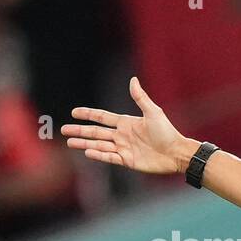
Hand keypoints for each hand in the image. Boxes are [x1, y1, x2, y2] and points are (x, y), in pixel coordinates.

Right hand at [61, 77, 196, 173]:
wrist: (177, 153)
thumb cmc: (168, 132)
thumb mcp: (153, 112)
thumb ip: (140, 97)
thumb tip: (133, 79)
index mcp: (126, 123)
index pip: (102, 117)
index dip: (88, 114)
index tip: (73, 113)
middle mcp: (122, 135)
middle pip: (96, 132)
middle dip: (80, 131)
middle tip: (64, 130)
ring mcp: (124, 149)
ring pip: (99, 145)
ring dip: (84, 143)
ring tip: (70, 143)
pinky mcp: (128, 161)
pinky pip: (109, 157)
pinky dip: (98, 155)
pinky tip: (87, 152)